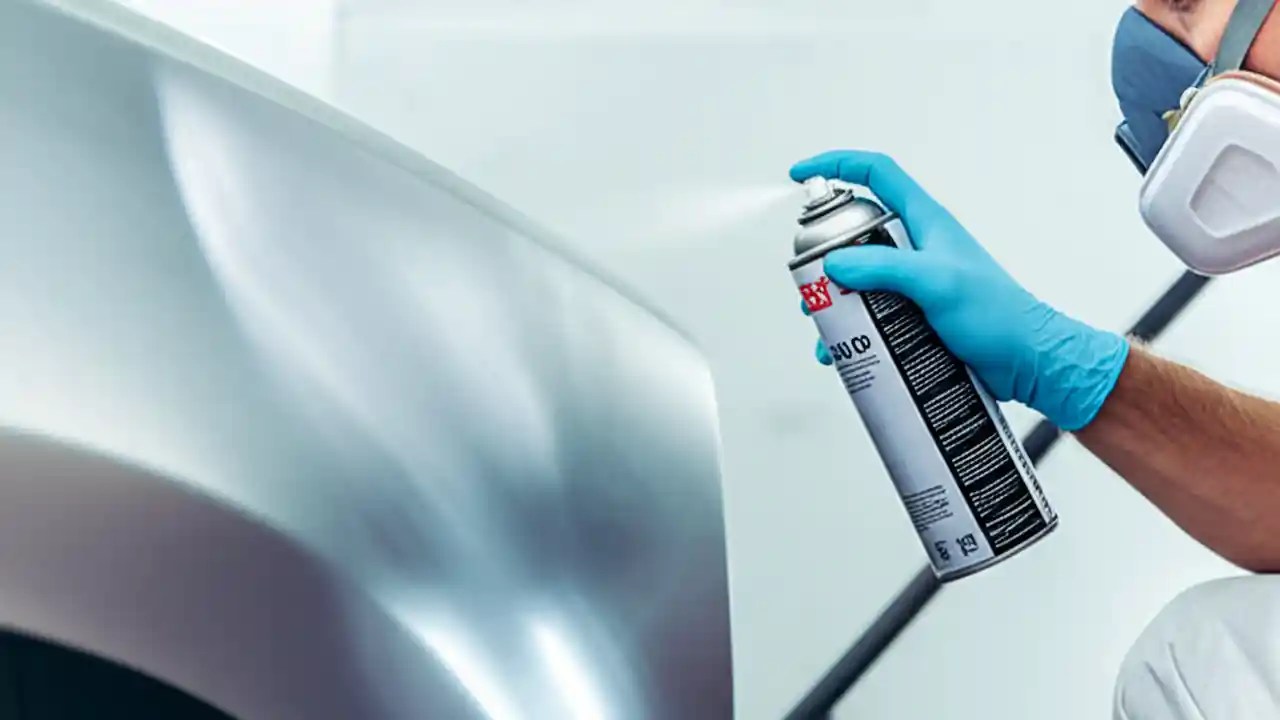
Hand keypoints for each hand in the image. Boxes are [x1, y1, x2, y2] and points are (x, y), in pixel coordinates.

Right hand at [791, 150, 1129, 430]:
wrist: (1027, 360)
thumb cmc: (998, 315)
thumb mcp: (937, 283)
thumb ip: (883, 268)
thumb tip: (835, 263)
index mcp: (923, 222)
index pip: (875, 173)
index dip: (835, 166)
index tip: (801, 176)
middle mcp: (915, 246)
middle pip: (854, 231)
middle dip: (823, 254)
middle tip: (808, 279)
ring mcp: (912, 280)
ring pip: (856, 276)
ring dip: (832, 297)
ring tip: (823, 320)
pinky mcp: (912, 312)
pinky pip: (869, 311)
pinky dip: (850, 327)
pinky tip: (842, 349)